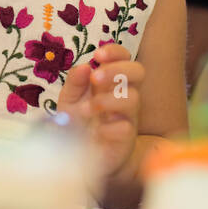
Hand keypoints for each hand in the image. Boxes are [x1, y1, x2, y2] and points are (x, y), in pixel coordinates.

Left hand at [56, 43, 143, 176]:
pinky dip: (111, 127)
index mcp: (110, 82)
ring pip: (133, 98)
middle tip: (94, 78)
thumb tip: (84, 66)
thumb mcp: (69, 100)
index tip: (98, 55)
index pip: (123, 58)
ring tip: (88, 109)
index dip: (116, 52)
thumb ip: (74, 83)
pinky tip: (98, 131)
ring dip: (109, 99)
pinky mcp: (126, 138)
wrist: (82, 156)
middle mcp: (122, 95)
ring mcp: (127, 116)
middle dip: (117, 69)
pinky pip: (127, 128)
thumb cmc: (79, 123)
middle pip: (137, 71)